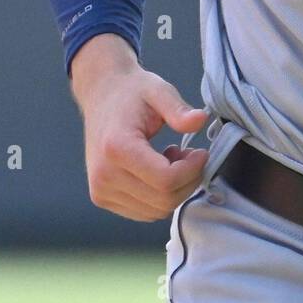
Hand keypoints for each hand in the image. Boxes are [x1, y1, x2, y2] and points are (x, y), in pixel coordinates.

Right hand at [70, 34, 210, 221]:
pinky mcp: (102, 198)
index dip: (192, 170)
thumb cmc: (132, 92)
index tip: (201, 152)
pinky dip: (160, 196)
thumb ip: (179, 109)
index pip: (166, 180)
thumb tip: (201, 120)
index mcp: (117, 148)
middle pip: (163, 200)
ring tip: (172, 159)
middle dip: (188, 181)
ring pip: (155, 211)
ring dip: (175, 189)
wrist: (101, 95)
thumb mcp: (159, 91)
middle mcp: (104, 175)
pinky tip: (159, 170)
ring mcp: (100, 190)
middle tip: (191, 155)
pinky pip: (144, 212)